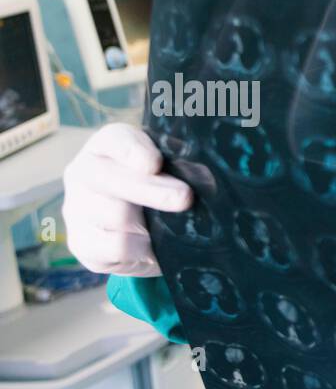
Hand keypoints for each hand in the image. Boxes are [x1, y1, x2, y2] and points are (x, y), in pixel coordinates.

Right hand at [62, 123, 192, 276]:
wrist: (140, 233)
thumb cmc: (160, 190)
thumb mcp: (169, 170)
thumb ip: (179, 165)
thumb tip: (204, 176)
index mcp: (106, 146)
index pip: (114, 140)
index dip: (133, 151)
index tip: (154, 164)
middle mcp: (83, 173)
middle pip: (110, 179)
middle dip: (150, 190)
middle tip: (184, 198)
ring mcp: (77, 208)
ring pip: (114, 216)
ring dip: (149, 224)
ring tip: (171, 227)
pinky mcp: (82, 244)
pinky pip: (115, 248)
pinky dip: (140, 249)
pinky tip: (152, 246)